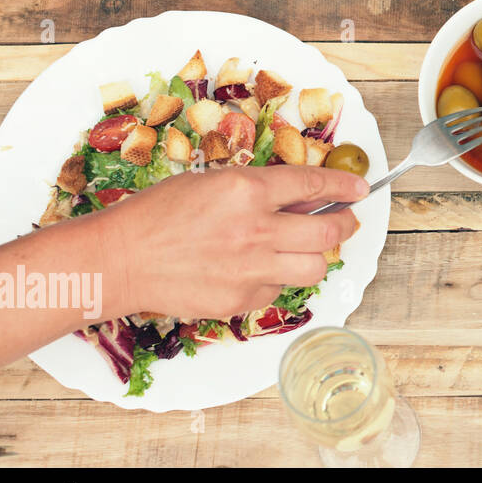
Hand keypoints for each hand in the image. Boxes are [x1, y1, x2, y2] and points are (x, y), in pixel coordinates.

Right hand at [100, 165, 367, 319]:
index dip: (344, 187)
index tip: (361, 190)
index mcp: (248, 190)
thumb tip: (301, 197)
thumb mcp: (211, 182)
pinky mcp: (240, 300)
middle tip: (344, 221)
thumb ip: (257, 189)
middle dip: (345, 224)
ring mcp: (251, 268)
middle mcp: (257, 228)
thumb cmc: (158, 214)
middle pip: (328, 230)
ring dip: (315, 256)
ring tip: (303, 249)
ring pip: (314, 267)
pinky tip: (257, 272)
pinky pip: (278, 292)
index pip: (315, 185)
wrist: (120, 258)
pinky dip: (276, 281)